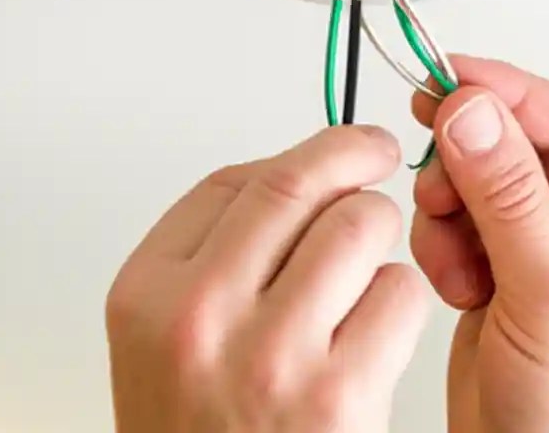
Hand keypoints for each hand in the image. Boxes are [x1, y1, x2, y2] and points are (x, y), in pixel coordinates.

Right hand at [106, 125, 428, 431]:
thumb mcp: (163, 340)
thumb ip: (207, 256)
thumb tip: (291, 178)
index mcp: (146, 294)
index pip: (230, 182)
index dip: (296, 155)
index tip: (328, 152)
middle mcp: (199, 317)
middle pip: (296, 184)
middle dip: (351, 159)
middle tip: (372, 156)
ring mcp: (269, 356)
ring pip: (359, 226)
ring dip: (379, 238)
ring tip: (366, 269)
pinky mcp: (338, 396)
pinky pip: (398, 294)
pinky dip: (402, 302)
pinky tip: (379, 329)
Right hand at [409, 57, 548, 432]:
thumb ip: (512, 195)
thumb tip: (473, 112)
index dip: (508, 94)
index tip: (448, 81)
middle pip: (516, 140)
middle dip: (469, 162)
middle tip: (438, 182)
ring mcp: (540, 243)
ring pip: (475, 175)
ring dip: (450, 210)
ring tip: (460, 263)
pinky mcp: (497, 265)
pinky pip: (452, 216)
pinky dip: (440, 244)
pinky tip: (458, 287)